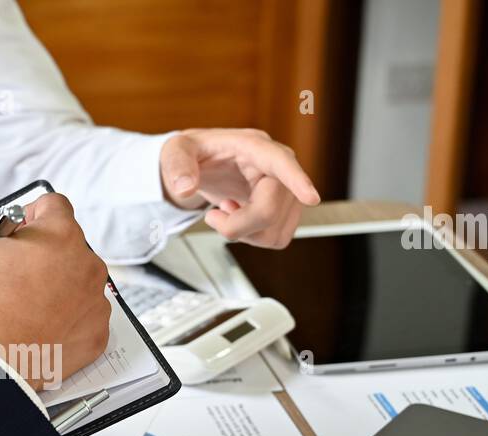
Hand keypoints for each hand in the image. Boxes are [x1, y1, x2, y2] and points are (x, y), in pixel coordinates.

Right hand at [0, 193, 110, 390]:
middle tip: (13, 274)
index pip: (53, 205)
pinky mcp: (96, 333)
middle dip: (41, 254)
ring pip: (76, 281)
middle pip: (66, 246)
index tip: (16, 233)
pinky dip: (64, 319)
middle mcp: (88, 265)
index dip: (28, 215)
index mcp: (60, 235)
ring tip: (25, 304)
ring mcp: (96, 301)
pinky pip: (82, 316)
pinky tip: (40, 326)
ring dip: (55, 286)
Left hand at [160, 128, 321, 248]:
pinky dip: (253, 237)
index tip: (311, 197)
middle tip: (213, 217)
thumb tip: (185, 188)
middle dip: (239, 225)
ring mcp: (284, 188)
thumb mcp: (176, 151)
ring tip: (226, 210)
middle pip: (272, 208)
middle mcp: (276, 166)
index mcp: (252, 146)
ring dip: (245, 233)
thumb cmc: (192, 152)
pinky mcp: (284, 208)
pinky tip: (239, 216)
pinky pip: (277, 237)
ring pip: (276, 230)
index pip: (280, 162)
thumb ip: (177, 166)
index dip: (297, 180)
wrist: (199, 163)